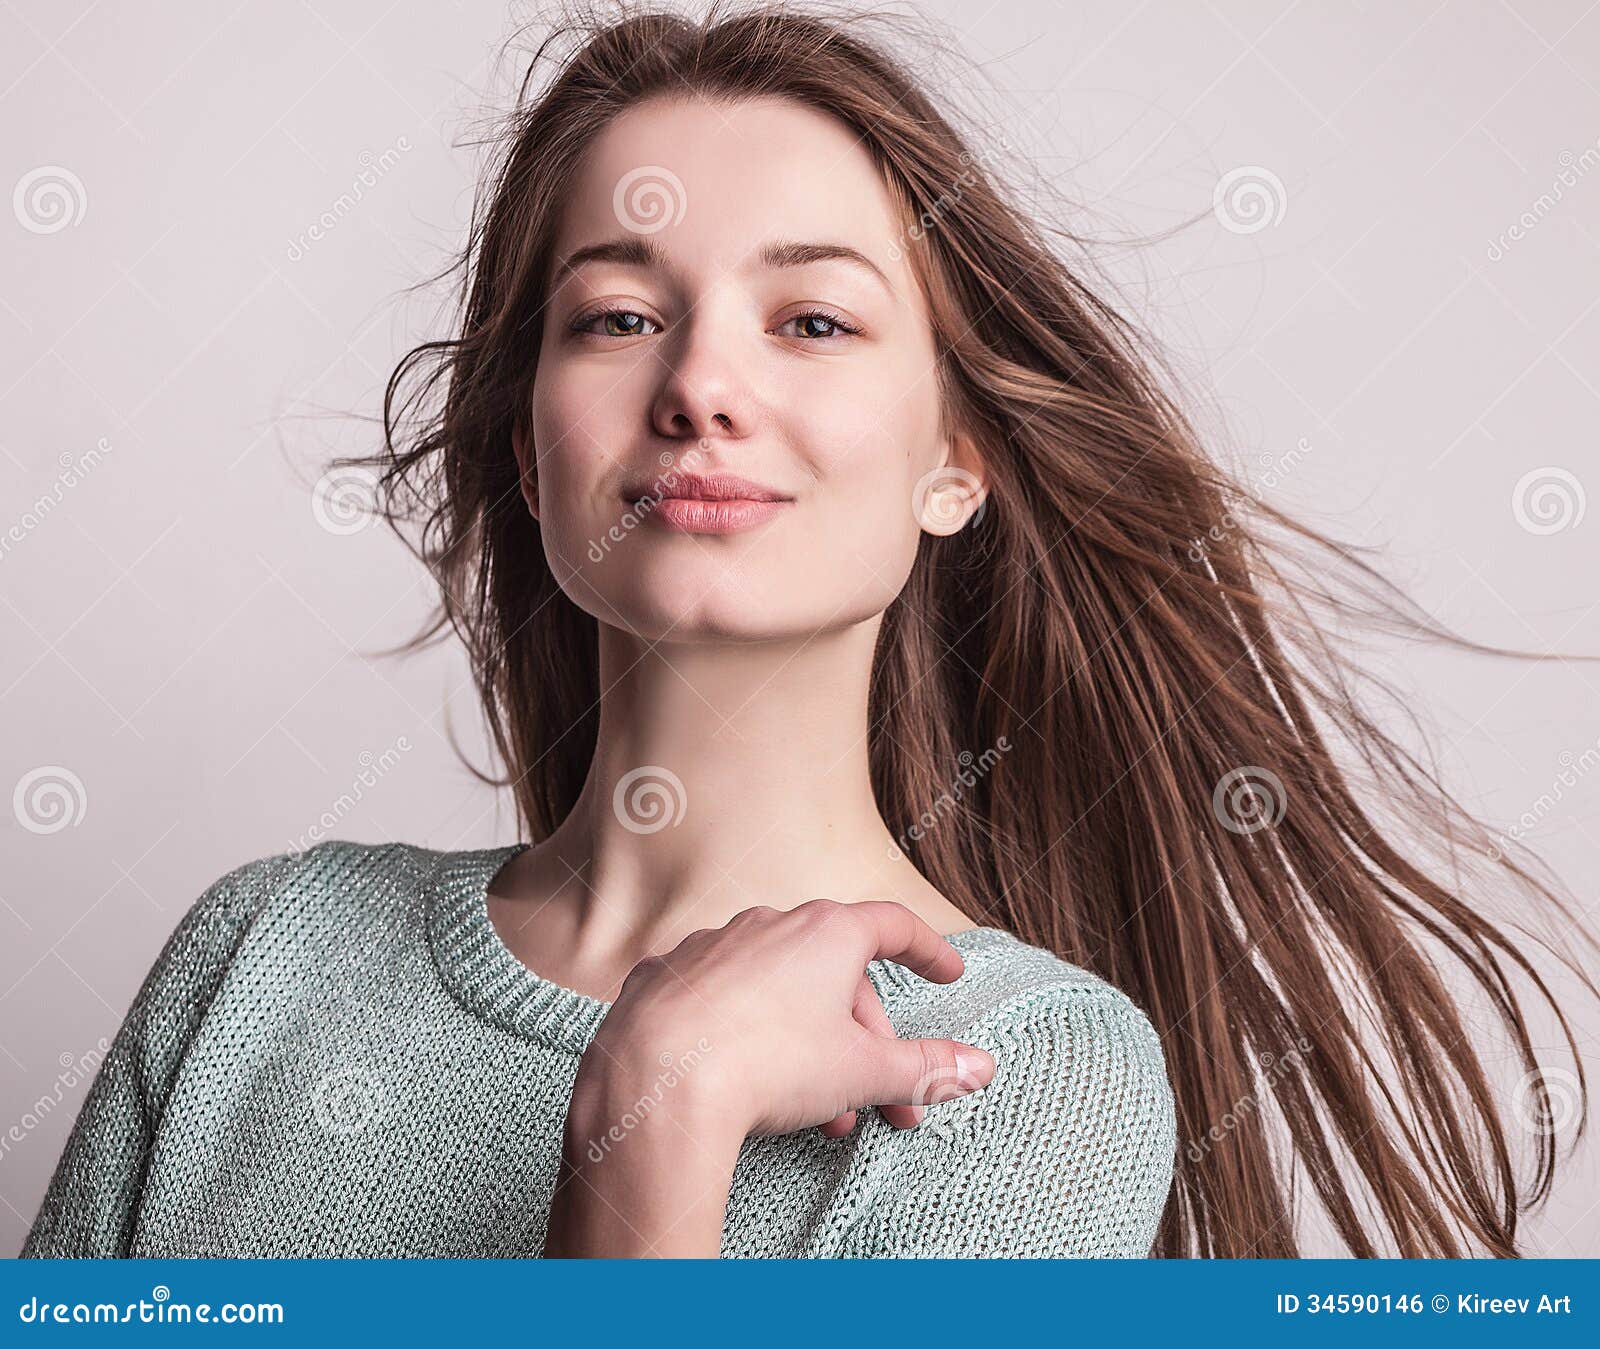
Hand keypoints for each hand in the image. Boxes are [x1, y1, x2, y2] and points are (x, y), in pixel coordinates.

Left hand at [577, 898, 996, 1143]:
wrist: (656, 1080)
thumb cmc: (768, 1063)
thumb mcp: (862, 1072)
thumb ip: (925, 1067)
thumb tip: (981, 1066)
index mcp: (825, 932)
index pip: (893, 926)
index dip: (927, 950)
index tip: (948, 973)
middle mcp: (767, 924)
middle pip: (836, 976)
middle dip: (865, 1042)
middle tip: (883, 1104)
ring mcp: (710, 946)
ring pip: (778, 992)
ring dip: (808, 1047)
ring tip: (820, 1116)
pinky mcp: (664, 977)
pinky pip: (717, 999)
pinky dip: (743, 1031)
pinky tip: (746, 1077)